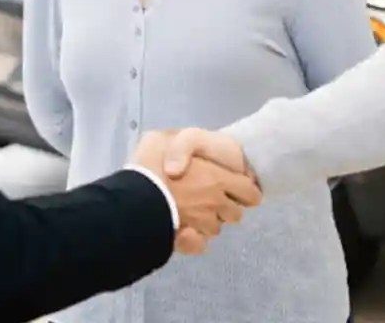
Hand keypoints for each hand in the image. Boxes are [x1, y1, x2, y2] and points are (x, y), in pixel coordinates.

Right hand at [131, 131, 261, 254]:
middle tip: (209, 200)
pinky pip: (199, 245)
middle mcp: (216, 204)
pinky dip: (194, 241)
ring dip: (207, 223)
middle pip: (235, 214)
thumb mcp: (161, 139)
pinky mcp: (188, 242)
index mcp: (218, 179)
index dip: (244, 190)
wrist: (134, 200)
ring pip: (215, 229)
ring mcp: (202, 224)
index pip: (250, 192)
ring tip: (191, 214)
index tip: (233, 187)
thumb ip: (178, 146)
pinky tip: (183, 232)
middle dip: (226, 209)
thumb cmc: (150, 166)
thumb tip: (183, 157)